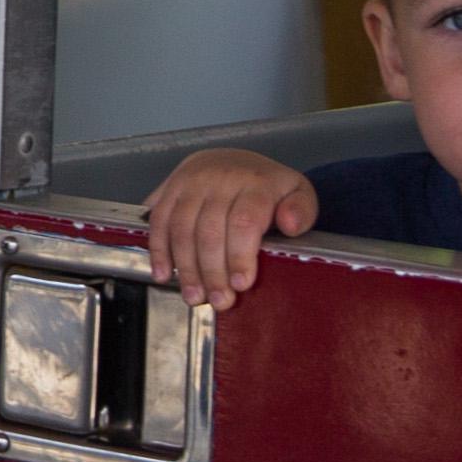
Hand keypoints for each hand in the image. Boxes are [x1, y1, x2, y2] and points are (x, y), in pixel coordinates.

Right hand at [144, 148, 318, 311]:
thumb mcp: (297, 192)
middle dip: (213, 271)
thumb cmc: (266, 187)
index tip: (241, 284)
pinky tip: (164, 274)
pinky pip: (159, 220)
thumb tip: (290, 224)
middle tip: (219, 300)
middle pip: (210, 230)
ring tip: (194, 296)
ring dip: (186, 267)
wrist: (232, 161)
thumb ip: (302, 210)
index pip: (244, 221)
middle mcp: (220, 178)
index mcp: (255, 182)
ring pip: (182, 228)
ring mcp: (191, 182)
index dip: (240, 256)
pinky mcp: (170, 188)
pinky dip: (159, 249)